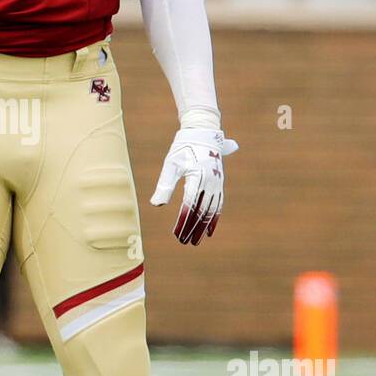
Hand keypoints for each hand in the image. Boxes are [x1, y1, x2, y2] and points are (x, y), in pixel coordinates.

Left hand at [150, 128, 237, 244]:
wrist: (203, 133)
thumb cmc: (182, 148)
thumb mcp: (171, 164)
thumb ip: (165, 184)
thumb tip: (156, 204)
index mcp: (197, 176)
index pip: (189, 204)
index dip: (183, 221)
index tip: (176, 234)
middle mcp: (210, 181)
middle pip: (201, 210)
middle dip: (192, 228)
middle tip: (183, 243)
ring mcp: (217, 183)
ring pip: (211, 210)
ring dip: (202, 227)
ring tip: (195, 242)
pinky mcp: (219, 184)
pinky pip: (218, 205)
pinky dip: (214, 219)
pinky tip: (209, 232)